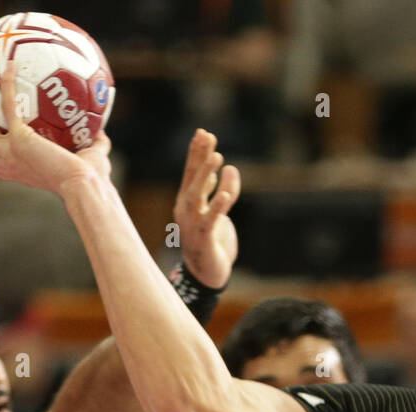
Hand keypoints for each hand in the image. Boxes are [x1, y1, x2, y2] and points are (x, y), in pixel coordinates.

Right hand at [0, 60, 110, 194]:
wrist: (84, 185)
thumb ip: (94, 146)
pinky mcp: (18, 139)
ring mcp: (9, 153)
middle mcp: (7, 165)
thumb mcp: (89, 162)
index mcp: (17, 172)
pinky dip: (8, 84)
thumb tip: (103, 133)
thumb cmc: (91, 180)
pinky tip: (11, 65)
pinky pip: (7, 106)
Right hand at [173, 129, 240, 289]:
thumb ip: (223, 190)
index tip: (204, 132)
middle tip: (209, 137)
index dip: (197, 153)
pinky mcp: (204, 240)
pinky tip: (225, 196)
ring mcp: (192, 225)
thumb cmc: (211, 241)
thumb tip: (229, 167)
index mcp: (188, 202)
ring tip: (217, 158)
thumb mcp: (218, 212)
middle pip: (192, 180)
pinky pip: (210, 221)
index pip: (191, 173)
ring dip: (206, 176)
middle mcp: (186, 211)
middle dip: (200, 158)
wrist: (206, 274)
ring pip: (197, 197)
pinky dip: (217, 208)